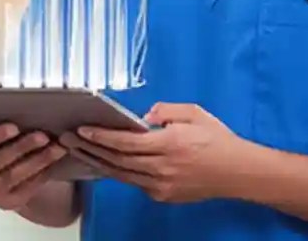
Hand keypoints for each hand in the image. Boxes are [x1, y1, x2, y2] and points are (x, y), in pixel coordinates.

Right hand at [0, 123, 68, 211]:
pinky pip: (26, 188)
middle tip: (43, 136)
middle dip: (23, 146)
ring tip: (57, 148)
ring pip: (15, 174)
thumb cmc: (2, 148)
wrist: (6, 180)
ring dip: (39, 160)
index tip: (14, 127)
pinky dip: (42, 173)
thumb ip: (2, 131)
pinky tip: (54, 163)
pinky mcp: (8, 203)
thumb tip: (25, 114)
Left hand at [59, 102, 257, 203]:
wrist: (240, 173)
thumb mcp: (194, 114)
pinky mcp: (163, 196)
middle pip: (117, 160)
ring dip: (96, 161)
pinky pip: (134, 182)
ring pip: (121, 174)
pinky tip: (101, 161)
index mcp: (170, 144)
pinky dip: (116, 171)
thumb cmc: (218, 139)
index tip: (81, 129)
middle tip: (66, 138)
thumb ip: (165, 111)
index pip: (126, 143)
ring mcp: (162, 186)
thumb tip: (141, 117)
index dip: (101, 137)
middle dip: (89, 148)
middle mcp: (163, 168)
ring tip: (75, 149)